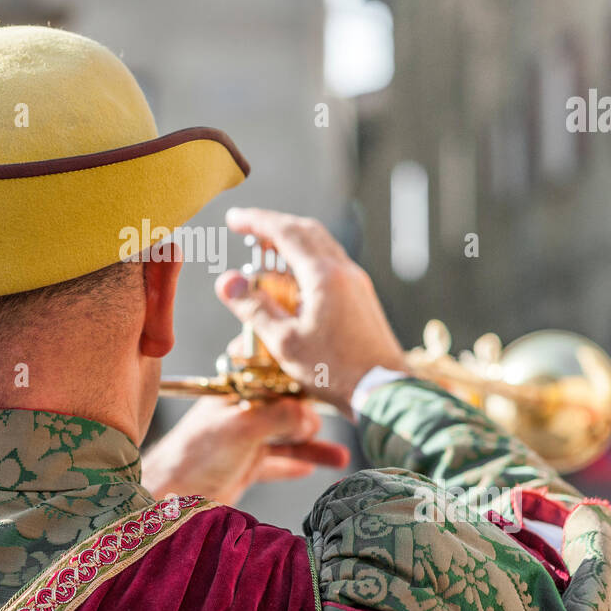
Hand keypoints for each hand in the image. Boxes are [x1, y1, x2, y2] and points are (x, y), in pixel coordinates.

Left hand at [142, 396, 348, 505]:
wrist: (172, 495)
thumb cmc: (198, 453)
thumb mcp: (242, 428)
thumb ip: (279, 416)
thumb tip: (311, 416)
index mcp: (237, 392)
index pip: (273, 375)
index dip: (297, 378)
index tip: (325, 382)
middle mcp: (243, 412)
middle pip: (286, 407)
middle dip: (310, 415)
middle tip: (323, 426)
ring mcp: (245, 439)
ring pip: (288, 438)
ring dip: (313, 446)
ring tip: (340, 457)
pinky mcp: (245, 465)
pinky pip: (279, 462)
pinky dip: (296, 464)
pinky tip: (314, 468)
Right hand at [214, 208, 406, 418]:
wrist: (384, 391)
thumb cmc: (334, 371)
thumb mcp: (284, 342)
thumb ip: (254, 308)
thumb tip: (226, 280)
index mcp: (323, 276)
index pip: (285, 233)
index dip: (256, 221)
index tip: (233, 219)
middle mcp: (343, 271)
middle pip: (306, 231)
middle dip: (275, 226)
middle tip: (248, 230)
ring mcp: (356, 283)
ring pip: (322, 245)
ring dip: (293, 241)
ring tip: (268, 252)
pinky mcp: (362, 297)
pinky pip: (331, 264)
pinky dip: (307, 259)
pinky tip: (295, 279)